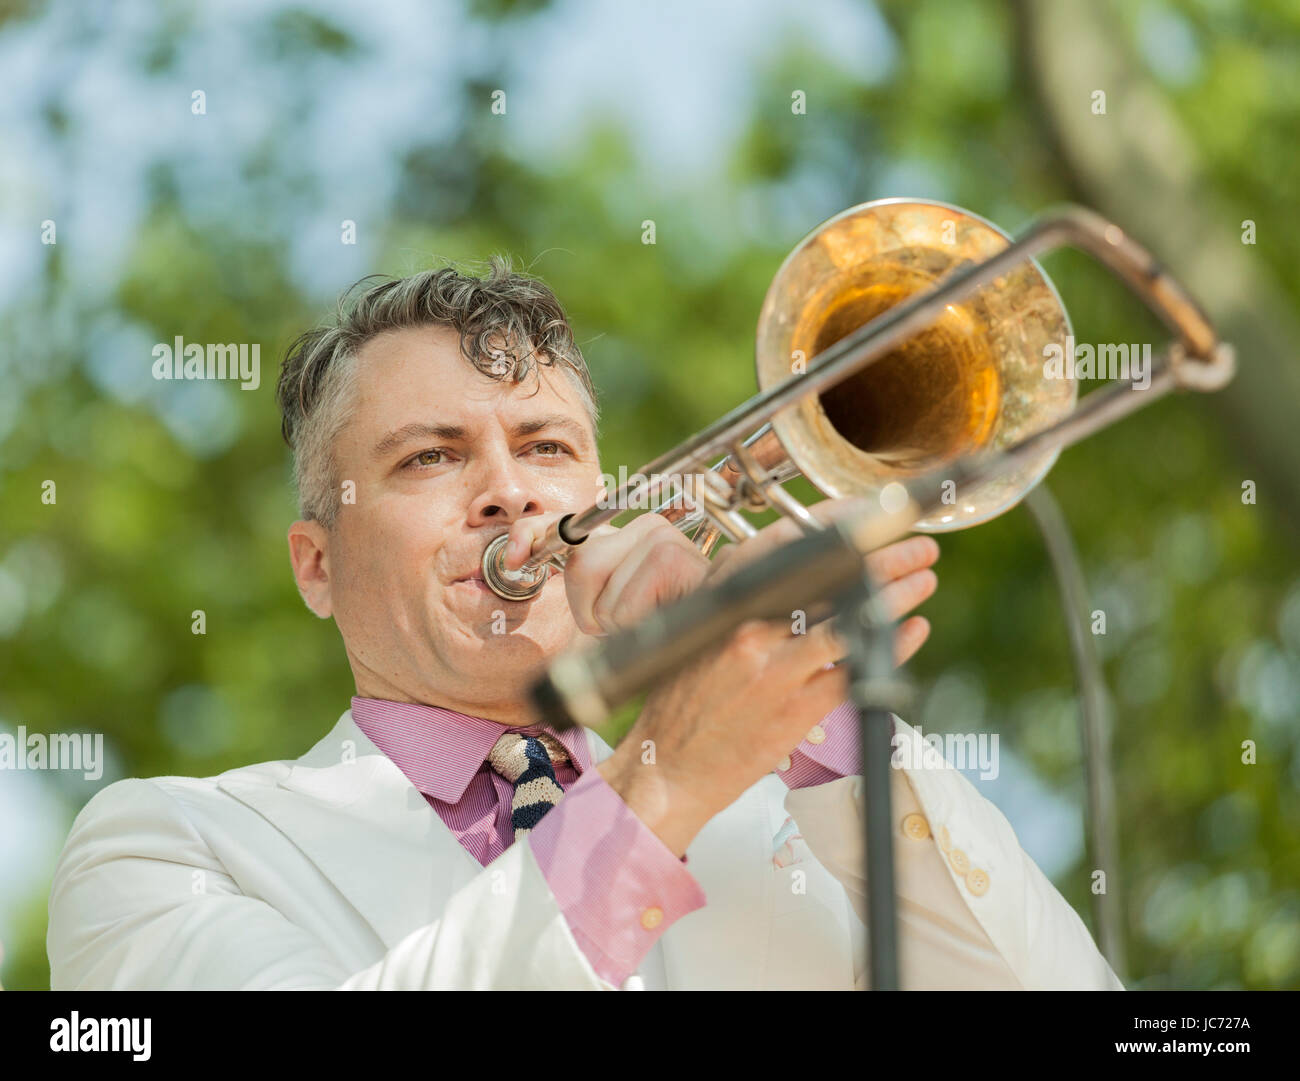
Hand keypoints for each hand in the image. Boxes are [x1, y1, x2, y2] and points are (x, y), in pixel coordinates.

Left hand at [502, 511, 710, 635]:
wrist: (711, 656)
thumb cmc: (657, 632)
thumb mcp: (607, 605)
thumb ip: (576, 575)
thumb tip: (517, 557)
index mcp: (630, 534)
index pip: (568, 520)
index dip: (533, 533)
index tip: (513, 559)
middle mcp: (649, 527)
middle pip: (580, 563)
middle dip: (590, 606)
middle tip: (624, 619)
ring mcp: (663, 540)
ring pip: (597, 589)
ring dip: (613, 622)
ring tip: (646, 621)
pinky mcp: (672, 561)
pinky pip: (619, 608)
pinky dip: (629, 628)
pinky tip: (659, 620)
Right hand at [586, 499, 938, 856]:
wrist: (667, 767)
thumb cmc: (683, 705)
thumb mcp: (698, 635)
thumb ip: (741, 603)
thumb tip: (788, 572)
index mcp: (722, 603)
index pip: (785, 545)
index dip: (834, 523)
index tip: (867, 514)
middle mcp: (747, 628)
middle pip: (827, 578)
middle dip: (880, 556)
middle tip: (915, 547)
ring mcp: (774, 667)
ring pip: (848, 619)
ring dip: (894, 596)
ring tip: (922, 580)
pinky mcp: (796, 707)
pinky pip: (854, 669)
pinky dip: (888, 647)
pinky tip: (910, 630)